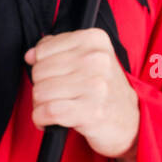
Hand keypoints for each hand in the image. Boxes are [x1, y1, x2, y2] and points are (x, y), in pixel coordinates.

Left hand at [24, 29, 139, 161]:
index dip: (42, 67)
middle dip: (41, 88)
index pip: (42, 50)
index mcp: (94, 40)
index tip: (56, 77)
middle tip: (57, 96)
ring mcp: (95, 86)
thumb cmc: (104, 89)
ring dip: (40, 106)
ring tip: (56, 108)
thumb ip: (57, 50)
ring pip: (40, 92)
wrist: (131, 121)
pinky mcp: (91, 111)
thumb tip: (30, 55)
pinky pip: (47, 112)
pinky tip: (49, 121)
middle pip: (39, 72)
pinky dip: (40, 119)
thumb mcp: (87, 59)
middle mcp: (97, 59)